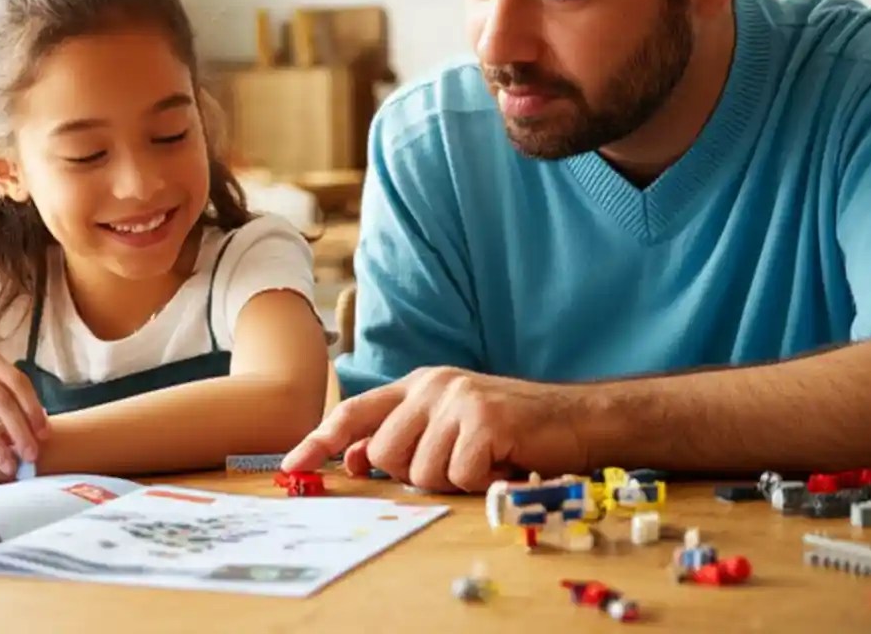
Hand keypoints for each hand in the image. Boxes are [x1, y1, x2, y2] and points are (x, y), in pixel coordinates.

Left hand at [282, 367, 589, 492]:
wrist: (578, 420)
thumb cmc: (512, 433)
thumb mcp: (449, 429)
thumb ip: (404, 438)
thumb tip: (357, 459)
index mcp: (418, 385)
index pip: (355, 413)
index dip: (320, 440)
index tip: (292, 465)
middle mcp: (432, 385)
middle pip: (387, 454)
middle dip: (417, 474)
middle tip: (458, 465)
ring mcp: (458, 399)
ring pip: (421, 472)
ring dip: (454, 481)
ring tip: (484, 463)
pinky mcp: (485, 419)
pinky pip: (459, 477)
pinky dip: (482, 484)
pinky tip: (502, 466)